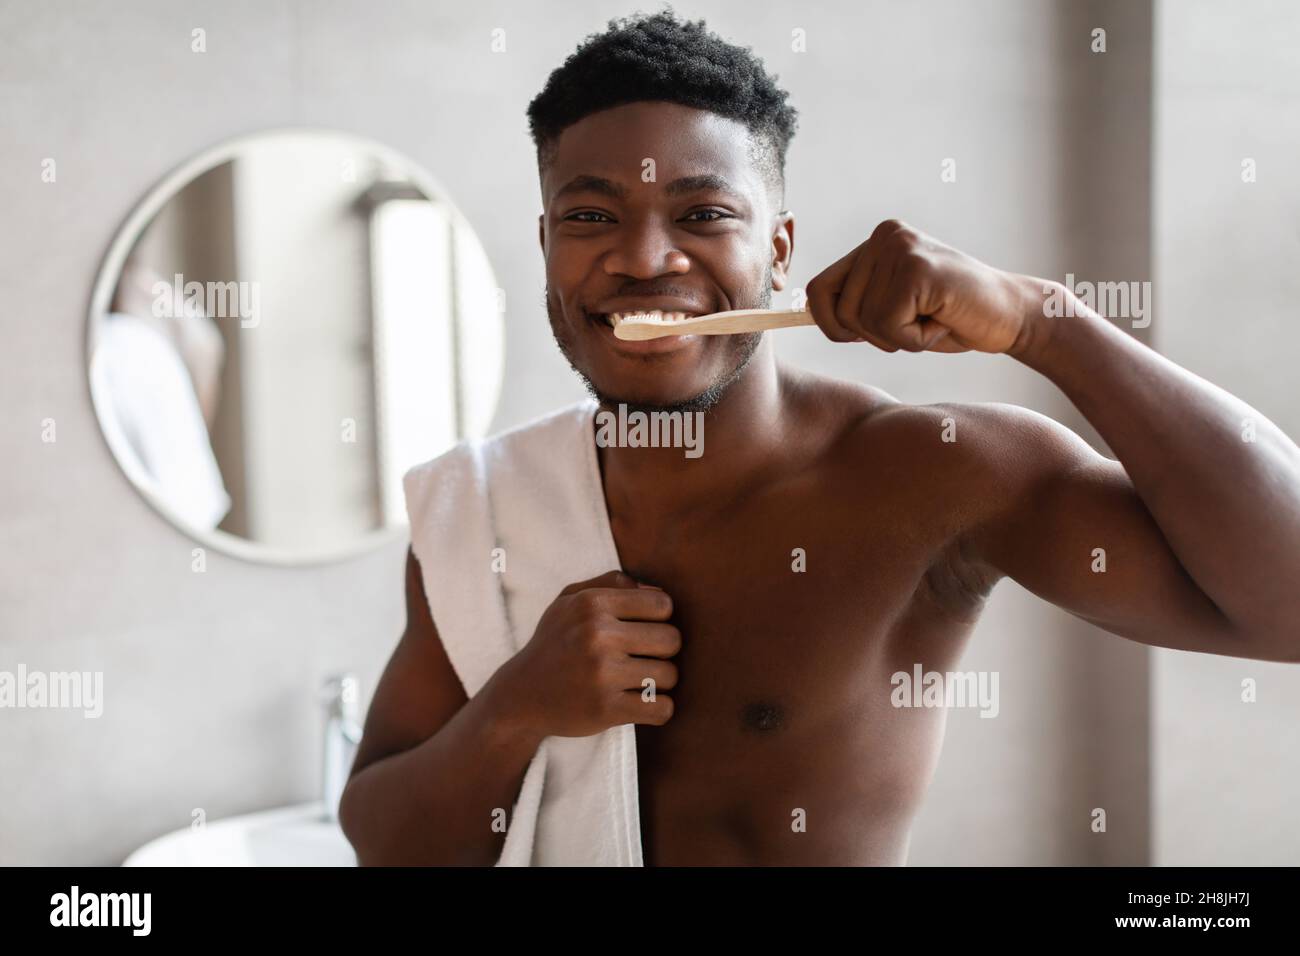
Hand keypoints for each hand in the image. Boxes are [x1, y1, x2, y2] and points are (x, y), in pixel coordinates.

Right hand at [497, 570, 679, 737]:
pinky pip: (662, 708)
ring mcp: (602, 674)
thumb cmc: (555, 642)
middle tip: (644, 658)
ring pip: (670, 675)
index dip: (660, 618)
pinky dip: (659, 709)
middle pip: (672, 640)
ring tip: (639, 681)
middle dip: (664, 651)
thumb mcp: (569, 600)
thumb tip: (657, 589)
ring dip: (660, 682)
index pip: (663, 604)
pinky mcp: (606, 709)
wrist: (521, 694)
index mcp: (592, 604)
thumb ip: (612, 583)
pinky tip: (642, 704)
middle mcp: (597, 636)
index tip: (644, 630)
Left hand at [805, 219, 1038, 354]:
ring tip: (933, 319)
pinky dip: (915, 339)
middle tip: (916, 324)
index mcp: (876, 243)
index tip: (861, 335)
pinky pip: (889, 325)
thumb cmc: (952, 318)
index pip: (819, 290)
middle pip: (839, 311)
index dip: (831, 324)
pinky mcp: (917, 268)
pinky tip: (943, 321)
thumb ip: (856, 305)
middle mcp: (884, 237)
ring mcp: (901, 248)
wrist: (1011, 316)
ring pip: (864, 321)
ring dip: (899, 338)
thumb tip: (807, 313)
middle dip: (873, 336)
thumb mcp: (893, 309)